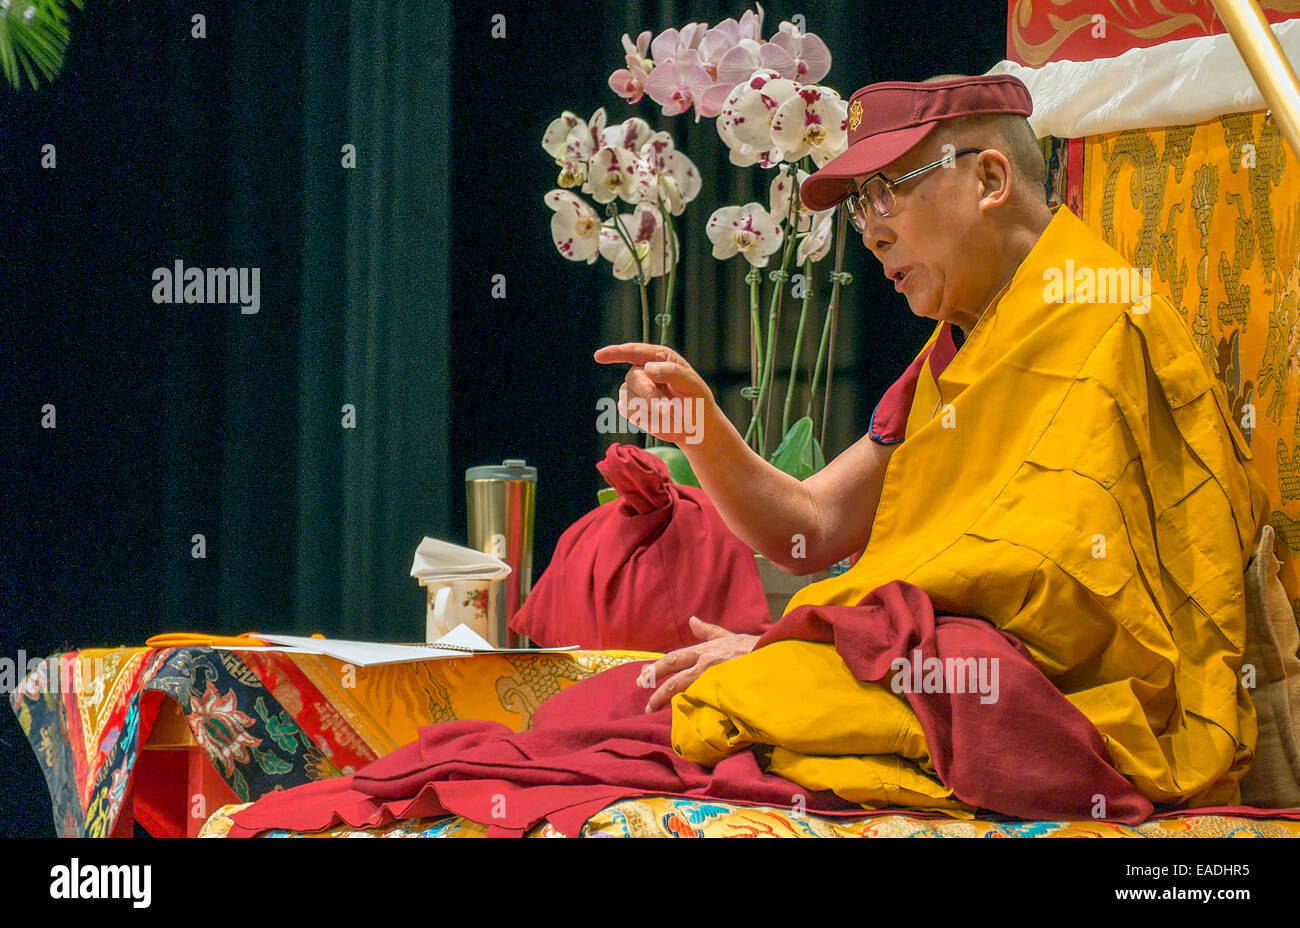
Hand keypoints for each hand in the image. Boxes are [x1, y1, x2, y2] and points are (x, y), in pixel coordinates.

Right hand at [593, 342, 716, 445]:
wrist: (695, 427)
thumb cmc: (697, 401)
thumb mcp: (692, 385)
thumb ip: (672, 373)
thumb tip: (648, 368)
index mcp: (660, 357)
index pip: (634, 351)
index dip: (615, 353)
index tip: (599, 356)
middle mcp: (645, 369)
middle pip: (633, 377)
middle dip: (648, 393)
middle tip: (667, 408)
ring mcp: (636, 388)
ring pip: (628, 394)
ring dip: (648, 407)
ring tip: (668, 412)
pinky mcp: (632, 406)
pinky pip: (626, 409)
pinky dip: (642, 416)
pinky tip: (657, 417)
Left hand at [637, 616, 757, 711]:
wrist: (776, 656)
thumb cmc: (754, 648)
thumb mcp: (729, 635)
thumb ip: (708, 631)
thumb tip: (692, 620)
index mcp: (706, 650)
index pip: (675, 658)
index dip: (657, 666)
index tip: (643, 675)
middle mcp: (707, 661)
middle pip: (674, 672)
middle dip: (655, 683)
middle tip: (641, 693)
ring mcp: (715, 675)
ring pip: (683, 687)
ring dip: (665, 698)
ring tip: (652, 709)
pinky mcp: (725, 688)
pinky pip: (702, 699)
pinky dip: (688, 706)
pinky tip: (679, 716)